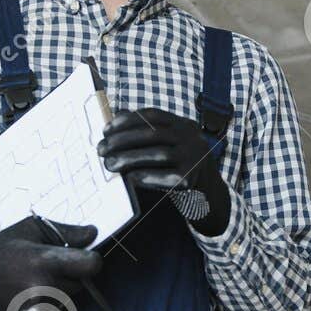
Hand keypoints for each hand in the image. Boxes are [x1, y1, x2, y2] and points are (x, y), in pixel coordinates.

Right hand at [0, 214, 101, 310]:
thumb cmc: (3, 247)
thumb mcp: (32, 229)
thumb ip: (67, 232)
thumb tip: (93, 234)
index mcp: (44, 261)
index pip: (90, 265)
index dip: (91, 260)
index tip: (82, 258)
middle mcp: (42, 288)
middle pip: (79, 285)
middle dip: (70, 276)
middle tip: (46, 268)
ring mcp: (35, 310)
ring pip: (68, 302)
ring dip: (59, 293)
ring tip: (34, 281)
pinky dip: (47, 308)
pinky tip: (28, 296)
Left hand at [97, 106, 229, 234]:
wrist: (209, 195)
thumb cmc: (179, 168)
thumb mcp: (168, 146)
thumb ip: (146, 135)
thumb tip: (114, 125)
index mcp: (184, 125)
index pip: (153, 115)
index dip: (127, 120)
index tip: (106, 130)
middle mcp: (192, 138)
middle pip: (153, 134)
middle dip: (122, 140)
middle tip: (101, 149)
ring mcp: (195, 158)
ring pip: (158, 154)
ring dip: (129, 158)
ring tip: (109, 164)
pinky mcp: (193, 179)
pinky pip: (167, 177)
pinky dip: (147, 176)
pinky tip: (130, 178)